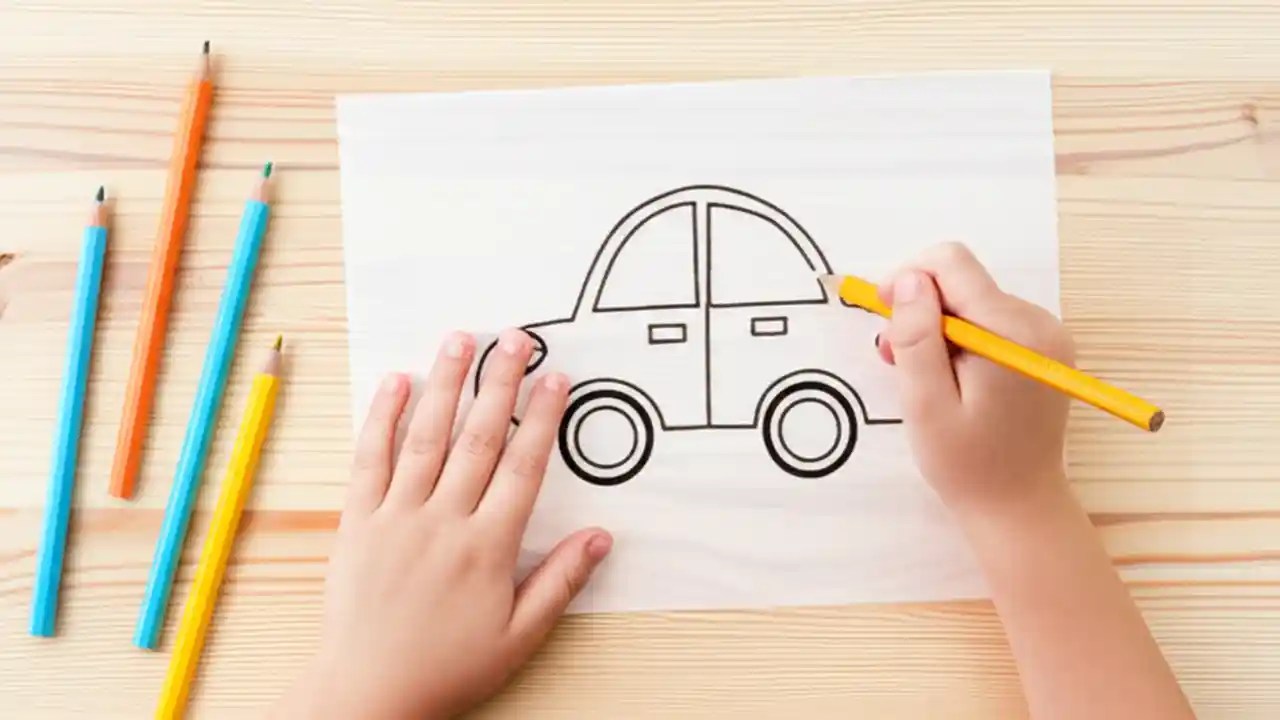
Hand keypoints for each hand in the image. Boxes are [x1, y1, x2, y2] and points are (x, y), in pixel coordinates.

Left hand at [275, 328, 612, 719]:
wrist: (367, 694)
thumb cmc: (447, 669)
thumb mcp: (519, 637)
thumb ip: (560, 582)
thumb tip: (600, 537)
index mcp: (488, 547)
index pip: (523, 466)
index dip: (542, 417)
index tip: (555, 379)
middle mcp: (443, 522)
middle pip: (478, 437)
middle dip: (499, 382)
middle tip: (515, 339)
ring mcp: (397, 518)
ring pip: (425, 437)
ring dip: (444, 384)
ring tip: (460, 340)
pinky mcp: (358, 523)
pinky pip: (370, 461)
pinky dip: (382, 419)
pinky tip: (394, 383)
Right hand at [875, 243, 1074, 514]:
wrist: (1020, 508)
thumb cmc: (968, 466)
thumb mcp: (926, 403)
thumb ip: (916, 336)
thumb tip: (907, 279)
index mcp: (1012, 333)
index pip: (953, 263)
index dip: (908, 278)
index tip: (881, 312)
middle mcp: (1039, 324)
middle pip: (963, 282)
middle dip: (920, 311)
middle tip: (893, 358)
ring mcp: (1047, 336)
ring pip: (973, 301)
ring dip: (937, 329)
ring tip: (919, 376)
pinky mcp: (1044, 350)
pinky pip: (990, 322)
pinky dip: (960, 340)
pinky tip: (947, 377)